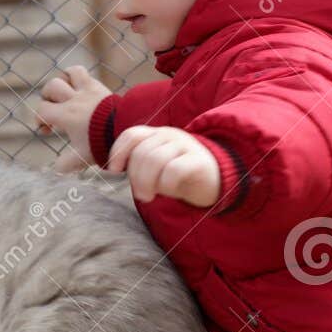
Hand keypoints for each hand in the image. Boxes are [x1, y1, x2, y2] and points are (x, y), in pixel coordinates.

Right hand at [34, 65, 111, 172]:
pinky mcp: (97, 86)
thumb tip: (56, 169)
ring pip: (67, 74)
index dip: (39, 119)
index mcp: (66, 115)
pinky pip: (81, 72)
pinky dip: (74, 75)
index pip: (41, 110)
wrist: (126, 130)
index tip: (47, 130)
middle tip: (53, 109)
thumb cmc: (102, 144)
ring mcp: (86, 90)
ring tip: (63, 92)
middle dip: (47, 97)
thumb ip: (66, 164)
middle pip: (51, 87)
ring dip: (61, 81)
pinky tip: (75, 84)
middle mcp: (74, 99)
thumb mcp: (81, 158)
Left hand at [107, 125, 221, 207]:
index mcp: (157, 135)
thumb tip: (115, 173)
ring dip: (146, 182)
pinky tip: (169, 191)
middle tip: (141, 194)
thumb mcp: (156, 168)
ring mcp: (185, 145)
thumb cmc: (180, 175)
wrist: (217, 180)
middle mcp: (170, 135)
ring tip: (148, 196)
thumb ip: (139, 165)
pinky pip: (174, 170)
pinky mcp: (198, 160)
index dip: (118, 152)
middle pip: (142, 152)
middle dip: (135, 176)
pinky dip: (166, 184)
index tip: (115, 171)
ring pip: (155, 160)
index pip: (132, 135)